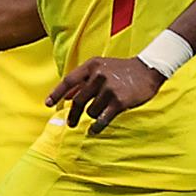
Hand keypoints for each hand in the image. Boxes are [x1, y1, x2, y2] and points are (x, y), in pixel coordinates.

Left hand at [47, 57, 163, 134]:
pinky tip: (94, 130)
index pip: (69, 81)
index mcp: (92, 66)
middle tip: (71, 124)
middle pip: (78, 101)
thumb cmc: (122, 71)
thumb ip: (82, 81)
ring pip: (91, 111)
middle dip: (73, 115)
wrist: (148, 70)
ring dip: (93, 115)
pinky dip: (96, 127)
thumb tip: (65, 96)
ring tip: (102, 112)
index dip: (56, 93)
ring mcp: (109, 89)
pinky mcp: (119, 101)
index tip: (48, 104)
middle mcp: (98, 76)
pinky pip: (102, 119)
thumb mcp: (100, 69)